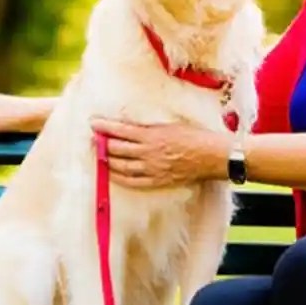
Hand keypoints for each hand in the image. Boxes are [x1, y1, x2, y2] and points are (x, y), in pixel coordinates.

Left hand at [89, 117, 230, 188]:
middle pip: (116, 148)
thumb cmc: (195, 135)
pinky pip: (133, 182)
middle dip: (101, 143)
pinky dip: (119, 178)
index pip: (120, 130)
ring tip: (99, 155)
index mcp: (151, 135)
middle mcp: (148, 153)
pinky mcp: (157, 181)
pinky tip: (112, 174)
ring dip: (107, 160)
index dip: (104, 127)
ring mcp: (152, 169)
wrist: (212, 155)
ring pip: (121, 166)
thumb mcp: (170, 124)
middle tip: (93, 139)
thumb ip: (149, 126)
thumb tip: (130, 125)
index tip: (93, 123)